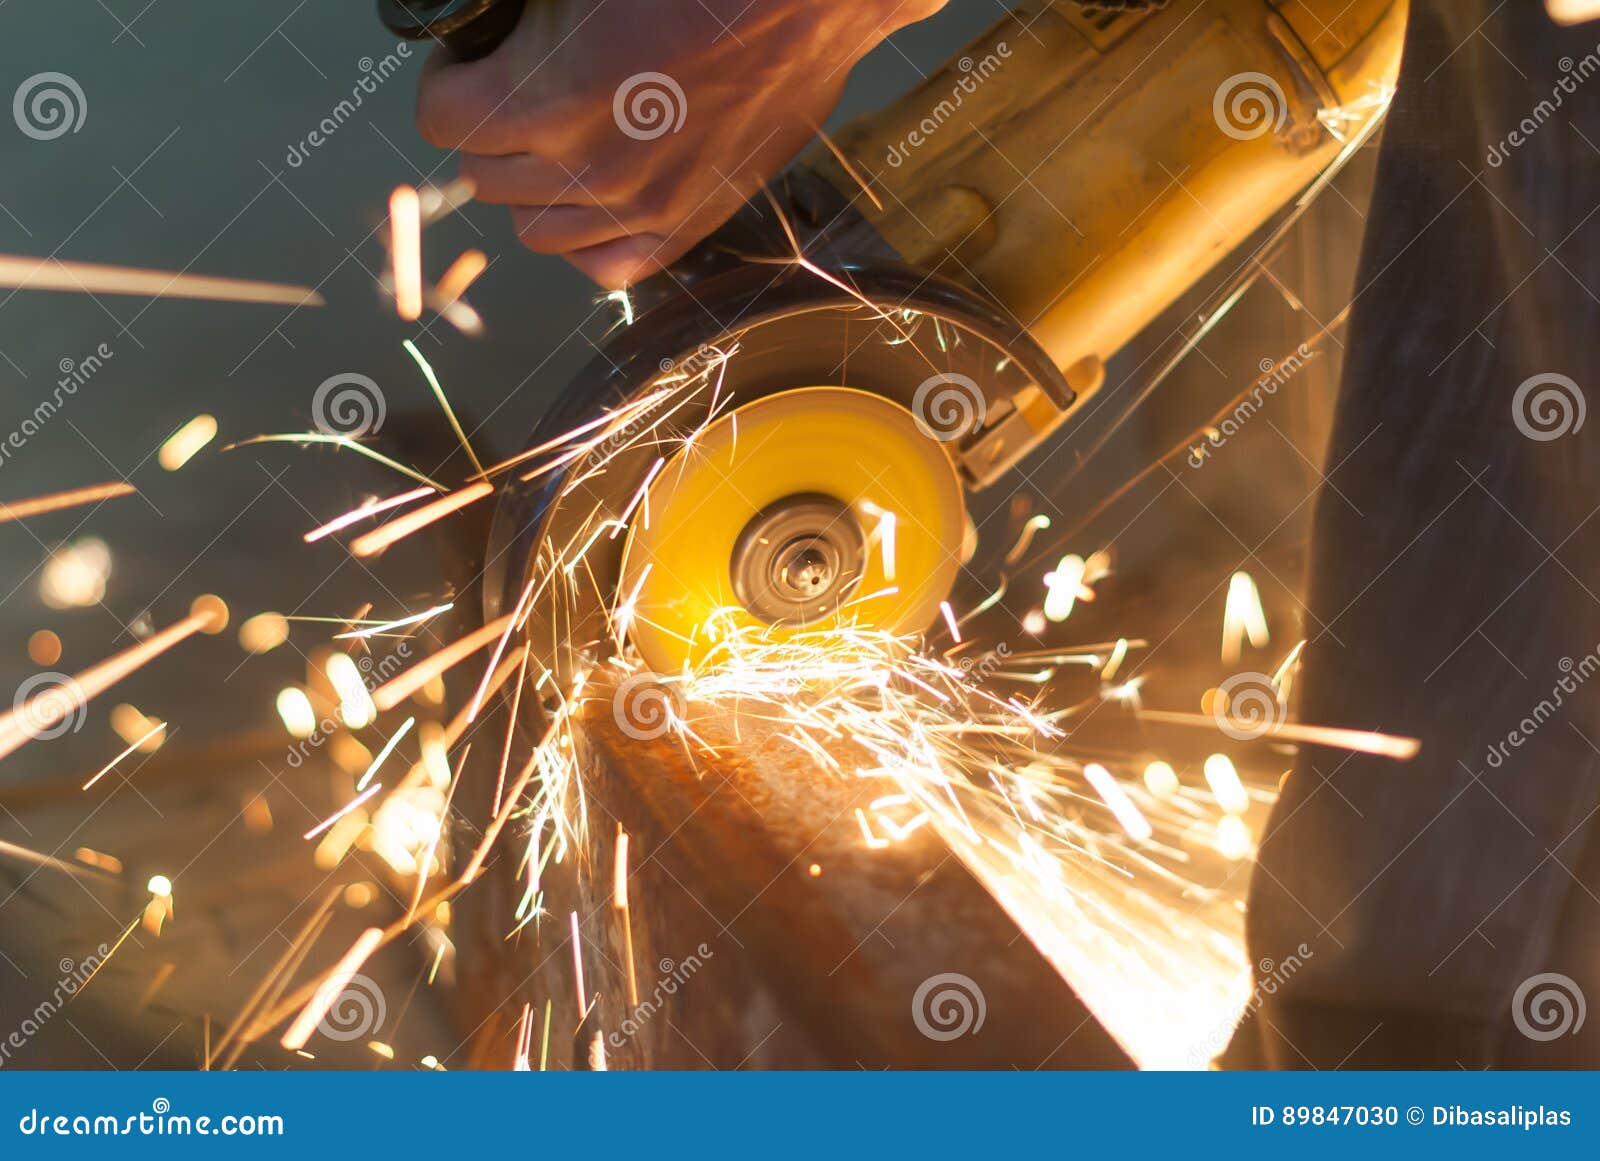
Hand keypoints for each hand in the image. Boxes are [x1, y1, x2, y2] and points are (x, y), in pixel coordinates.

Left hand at [415, 0, 945, 287]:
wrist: (806, 0)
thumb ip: (522, 21)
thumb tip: (488, 29)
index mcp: (546, 98)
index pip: (442, 121)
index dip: (448, 84)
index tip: (470, 65)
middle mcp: (586, 166)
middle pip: (484, 176)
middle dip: (488, 132)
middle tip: (514, 96)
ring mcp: (637, 206)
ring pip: (534, 228)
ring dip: (532, 188)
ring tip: (556, 146)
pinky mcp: (684, 225)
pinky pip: (604, 266)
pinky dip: (586, 239)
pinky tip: (593, 196)